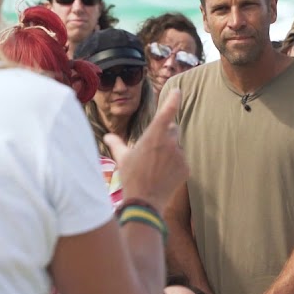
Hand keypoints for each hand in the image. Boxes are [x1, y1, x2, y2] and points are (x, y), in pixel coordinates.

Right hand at [106, 88, 188, 208]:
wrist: (145, 201)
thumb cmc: (131, 177)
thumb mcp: (122, 158)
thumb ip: (116, 144)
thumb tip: (107, 137)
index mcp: (154, 136)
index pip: (167, 112)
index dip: (173, 100)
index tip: (177, 91)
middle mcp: (169, 142)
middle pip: (173, 129)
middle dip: (166, 134)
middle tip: (153, 150)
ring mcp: (180, 155)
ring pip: (178, 145)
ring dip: (170, 150)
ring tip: (156, 166)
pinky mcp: (186, 167)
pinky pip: (182, 160)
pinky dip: (175, 164)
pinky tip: (163, 174)